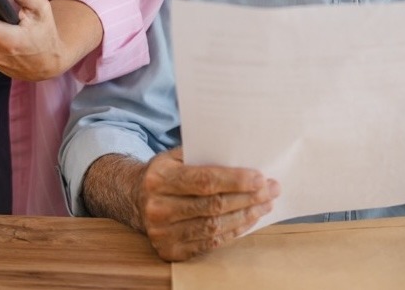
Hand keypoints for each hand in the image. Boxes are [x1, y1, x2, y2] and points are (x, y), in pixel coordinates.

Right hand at [137, 148, 278, 261]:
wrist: (133, 198)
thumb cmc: (165, 173)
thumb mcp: (175, 156)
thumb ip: (203, 154)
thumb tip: (243, 155)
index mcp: (159, 178)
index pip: (205, 181)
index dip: (236, 180)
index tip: (260, 178)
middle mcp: (158, 207)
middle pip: (213, 205)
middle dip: (248, 198)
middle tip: (271, 190)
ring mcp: (162, 233)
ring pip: (214, 227)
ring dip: (245, 216)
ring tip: (265, 205)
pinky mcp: (169, 250)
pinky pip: (209, 244)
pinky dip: (232, 232)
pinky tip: (248, 220)